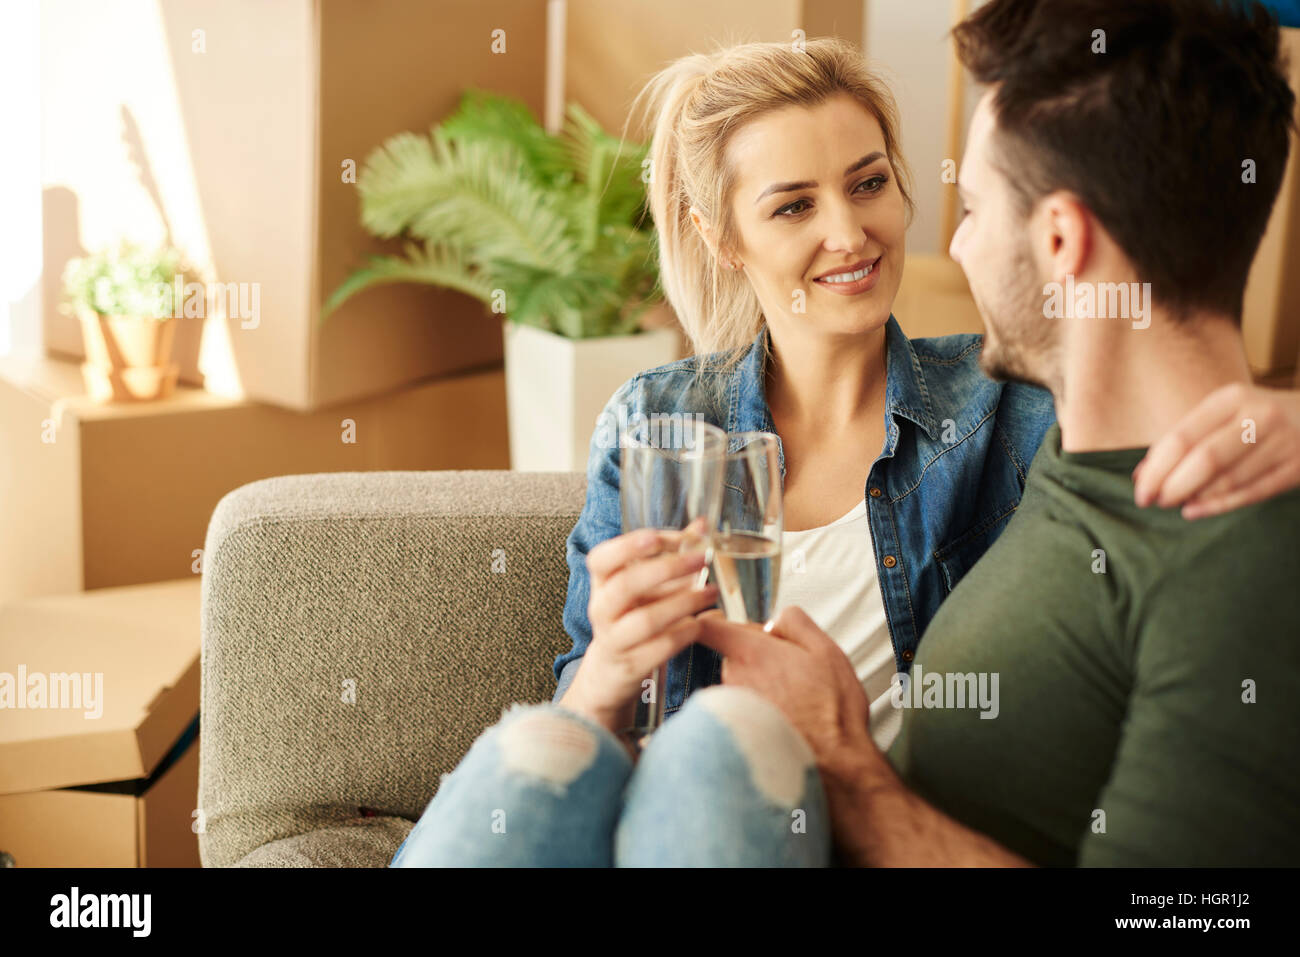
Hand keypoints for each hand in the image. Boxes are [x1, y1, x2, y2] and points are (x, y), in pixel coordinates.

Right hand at [560, 518, 718, 732]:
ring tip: (710, 592)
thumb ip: (673, 552)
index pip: (601, 559)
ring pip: (645, 620)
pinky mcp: (632, 664)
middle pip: (625, 585)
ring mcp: (615, 639)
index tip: (657, 537)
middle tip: (701, 558)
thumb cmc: (634, 614)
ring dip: (683, 603)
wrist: (613, 668)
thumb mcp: (645, 582)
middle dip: (666, 569)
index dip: (627, 547)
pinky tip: (700, 623)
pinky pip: (659, 648)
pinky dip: (683, 633)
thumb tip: (702, 525)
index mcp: (602, 583)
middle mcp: (602, 609)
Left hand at [695, 606, 872, 771]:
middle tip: (790, 664)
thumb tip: (776, 619)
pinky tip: (788, 714)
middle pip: (731, 652)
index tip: (718, 616)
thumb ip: (794, 622)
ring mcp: (734, 705)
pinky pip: (745, 704)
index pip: (707, 626)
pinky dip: (762, 704)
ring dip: (761, 679)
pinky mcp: (738, 727)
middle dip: (756, 652)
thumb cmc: (830, 711)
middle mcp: (733, 678)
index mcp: (750, 653)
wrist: (832, 764)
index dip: (710, 617)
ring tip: (795, 695)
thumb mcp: (825, 649)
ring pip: (741, 679)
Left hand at [1133, 383, 1299, 518]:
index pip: (1182, 437)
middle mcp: (1259, 416)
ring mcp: (1283, 442)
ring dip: (1195, 496)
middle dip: (1172, 485)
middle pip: (1204, 459)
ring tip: (1173, 504)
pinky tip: (1196, 510)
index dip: (1156, 468)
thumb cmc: (1256, 419)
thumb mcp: (1224, 413)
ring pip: (1229, 478)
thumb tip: (1142, 475)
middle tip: (1153, 501)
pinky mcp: (1298, 466)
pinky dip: (1220, 504)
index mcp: (1231, 399)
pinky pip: (1253, 492)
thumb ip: (1185, 439)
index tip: (1139, 489)